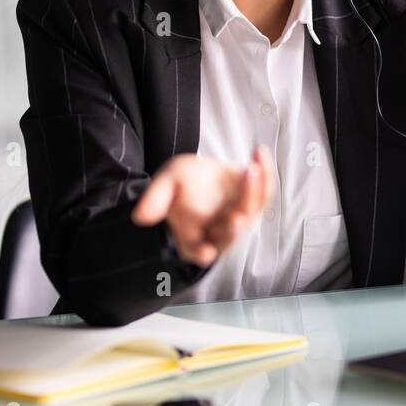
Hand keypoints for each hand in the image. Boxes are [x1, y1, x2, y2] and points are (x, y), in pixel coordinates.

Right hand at [131, 146, 273, 265]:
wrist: (198, 175)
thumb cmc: (179, 185)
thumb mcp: (165, 186)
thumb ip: (155, 201)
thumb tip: (140, 217)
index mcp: (192, 239)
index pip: (198, 252)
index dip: (202, 253)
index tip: (206, 253)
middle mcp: (219, 234)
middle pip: (229, 234)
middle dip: (234, 228)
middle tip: (237, 217)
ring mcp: (239, 219)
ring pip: (251, 211)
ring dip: (253, 192)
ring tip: (251, 170)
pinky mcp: (254, 201)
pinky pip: (264, 191)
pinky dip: (265, 174)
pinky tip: (258, 153)